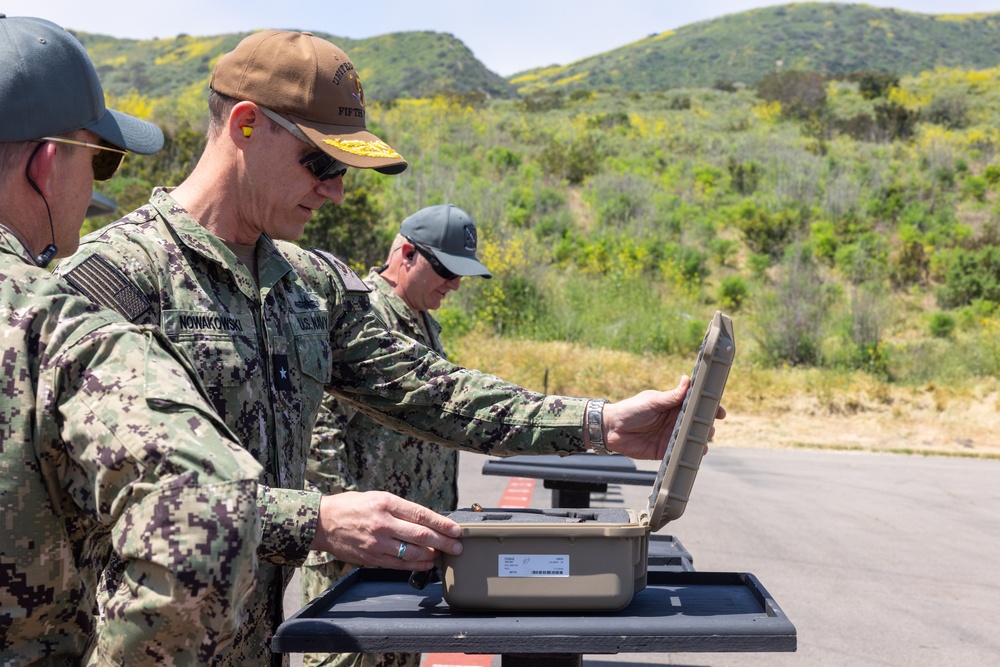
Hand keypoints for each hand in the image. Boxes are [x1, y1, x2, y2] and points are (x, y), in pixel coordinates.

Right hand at [310, 491, 462, 570]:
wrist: (323, 522)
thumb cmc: (352, 506)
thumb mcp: (378, 497)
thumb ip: (401, 509)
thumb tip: (426, 520)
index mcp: (386, 503)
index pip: (421, 514)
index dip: (442, 524)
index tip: (456, 530)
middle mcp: (383, 523)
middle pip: (421, 535)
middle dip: (443, 542)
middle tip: (457, 547)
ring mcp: (377, 543)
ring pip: (412, 553)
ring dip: (431, 556)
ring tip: (443, 556)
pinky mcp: (371, 558)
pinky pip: (398, 564)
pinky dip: (415, 565)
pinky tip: (426, 564)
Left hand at [602, 376, 725, 459]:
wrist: (611, 429)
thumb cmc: (631, 409)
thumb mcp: (653, 400)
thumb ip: (671, 395)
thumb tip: (687, 380)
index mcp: (674, 405)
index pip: (696, 405)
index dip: (710, 408)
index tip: (720, 412)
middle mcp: (675, 420)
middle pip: (698, 423)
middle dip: (707, 425)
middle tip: (709, 427)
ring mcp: (672, 435)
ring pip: (693, 439)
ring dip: (701, 440)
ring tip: (703, 439)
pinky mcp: (666, 450)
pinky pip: (682, 453)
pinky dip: (690, 454)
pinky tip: (696, 453)